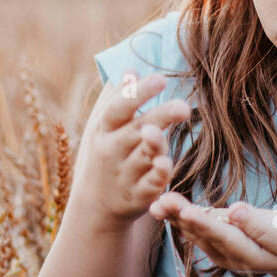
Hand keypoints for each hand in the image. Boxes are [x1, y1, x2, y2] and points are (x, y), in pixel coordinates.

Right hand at [73, 69, 190, 226]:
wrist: (94, 207)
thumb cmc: (104, 155)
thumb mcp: (101, 127)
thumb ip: (116, 98)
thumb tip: (130, 69)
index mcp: (105, 129)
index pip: (119, 108)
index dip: (138, 93)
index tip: (161, 79)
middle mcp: (112, 150)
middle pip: (137, 130)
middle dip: (160, 116)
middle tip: (183, 105)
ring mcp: (124, 174)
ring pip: (144, 156)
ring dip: (157, 143)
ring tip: (173, 129)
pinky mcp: (138, 196)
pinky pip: (150, 184)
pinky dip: (158, 175)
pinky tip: (167, 163)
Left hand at [149, 192, 276, 276]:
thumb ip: (262, 226)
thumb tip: (237, 210)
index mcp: (250, 255)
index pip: (225, 237)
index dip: (206, 225)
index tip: (189, 212)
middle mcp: (229, 257)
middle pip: (204, 234)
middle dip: (182, 217)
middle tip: (163, 202)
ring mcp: (218, 251)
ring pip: (194, 231)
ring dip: (175, 216)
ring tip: (157, 202)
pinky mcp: (212, 242)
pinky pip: (193, 228)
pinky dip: (178, 216)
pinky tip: (163, 206)